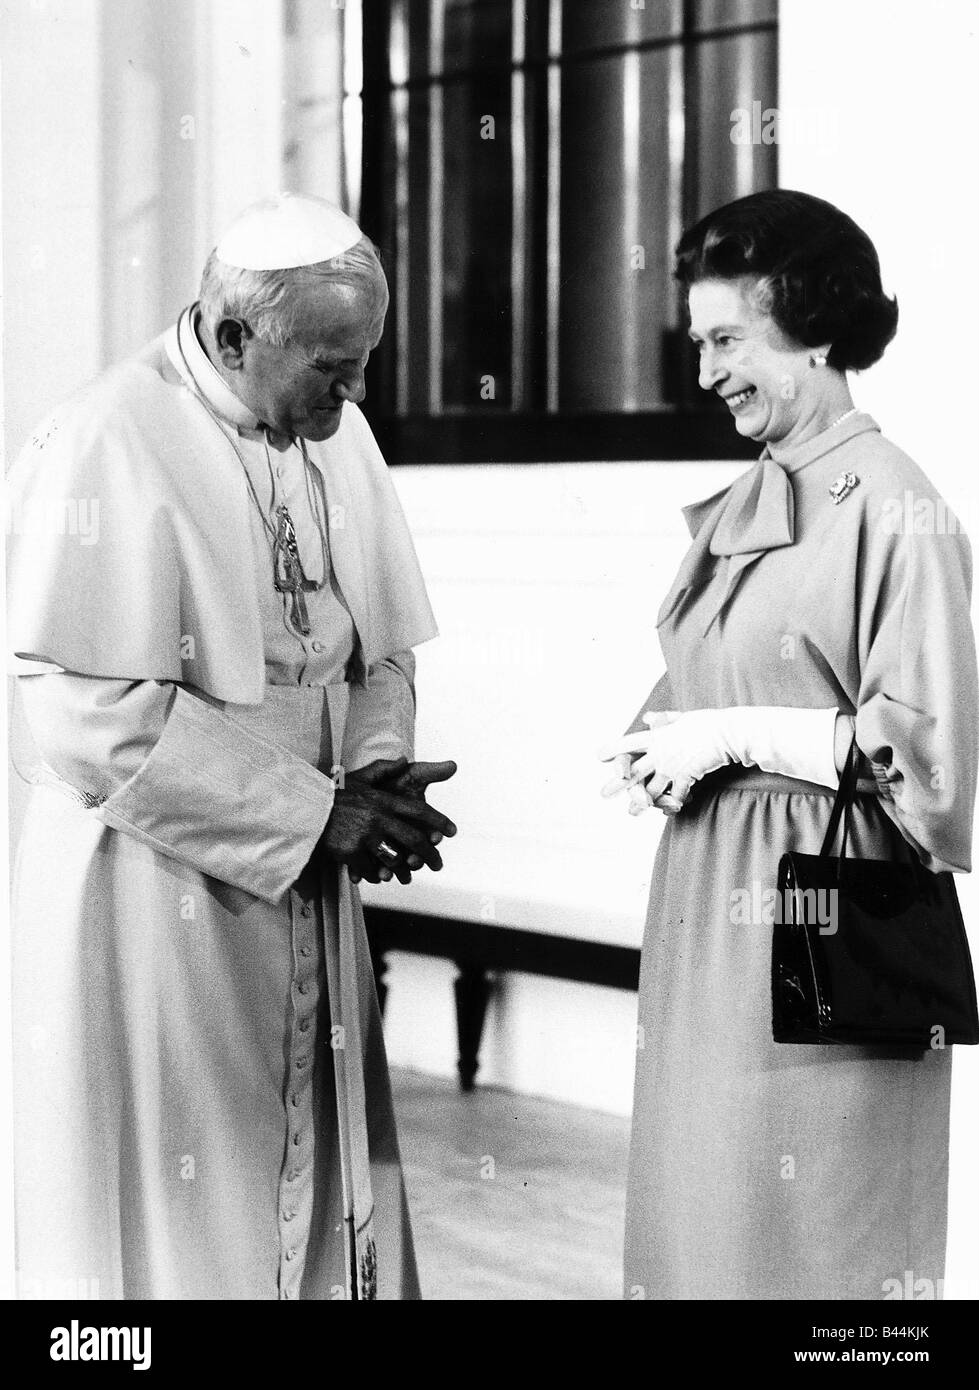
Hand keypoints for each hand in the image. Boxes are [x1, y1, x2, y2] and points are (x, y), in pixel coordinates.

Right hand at [322, 757, 456, 884]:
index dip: (438, 822)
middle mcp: (377, 818)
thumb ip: (383, 768)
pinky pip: (370, 870)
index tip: (452, 832)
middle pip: (413, 839)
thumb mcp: (360, 777)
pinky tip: (380, 876)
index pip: (419, 811)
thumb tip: (404, 759)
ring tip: (410, 875)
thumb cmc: (334, 793)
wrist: (305, 809)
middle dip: (430, 854)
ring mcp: (364, 836)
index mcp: (383, 800)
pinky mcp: (350, 852)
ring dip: (405, 870)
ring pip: (394, 858)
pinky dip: (376, 875)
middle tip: (438, 864)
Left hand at [600, 710, 729, 813]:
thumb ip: (664, 718)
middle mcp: (661, 752)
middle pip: (633, 770)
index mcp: (658, 736)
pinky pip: (675, 795)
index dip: (613, 749)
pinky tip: (668, 810)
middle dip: (617, 784)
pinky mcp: (687, 777)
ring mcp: (673, 766)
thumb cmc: (709, 722)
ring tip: (631, 812)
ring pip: (651, 788)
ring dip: (641, 802)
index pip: (629, 743)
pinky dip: (671, 803)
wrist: (729, 732)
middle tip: (603, 794)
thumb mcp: (683, 717)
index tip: (599, 756)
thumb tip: (647, 717)